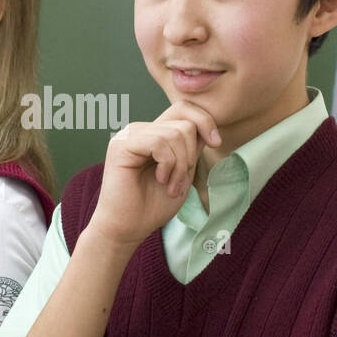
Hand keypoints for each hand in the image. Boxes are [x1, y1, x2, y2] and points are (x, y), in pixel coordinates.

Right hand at [87, 102, 220, 248]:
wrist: (128, 228)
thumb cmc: (153, 205)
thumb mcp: (183, 171)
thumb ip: (192, 147)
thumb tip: (206, 126)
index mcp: (153, 133)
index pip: (184, 108)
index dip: (205, 121)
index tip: (216, 143)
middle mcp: (140, 129)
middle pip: (184, 122)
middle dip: (191, 155)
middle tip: (180, 182)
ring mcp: (129, 135)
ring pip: (175, 133)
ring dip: (181, 165)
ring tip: (171, 187)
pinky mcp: (121, 145)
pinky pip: (159, 143)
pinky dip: (168, 165)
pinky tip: (161, 180)